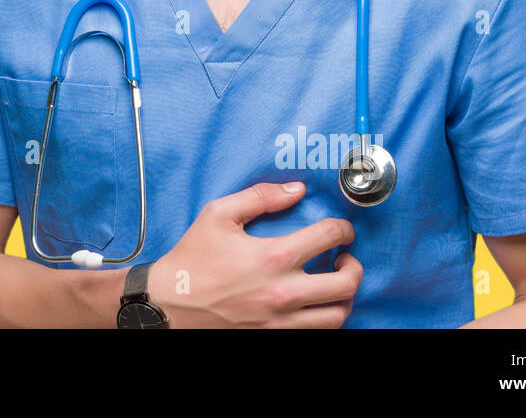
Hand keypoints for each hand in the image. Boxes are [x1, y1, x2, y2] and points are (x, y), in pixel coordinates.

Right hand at [147, 182, 361, 327]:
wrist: (170, 302)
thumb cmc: (192, 258)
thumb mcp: (218, 215)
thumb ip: (260, 197)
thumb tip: (296, 190)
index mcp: (272, 256)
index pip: (329, 237)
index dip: (343, 229)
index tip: (341, 230)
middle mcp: (283, 291)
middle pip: (346, 283)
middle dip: (355, 266)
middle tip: (345, 258)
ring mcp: (280, 319)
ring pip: (337, 315)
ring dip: (345, 297)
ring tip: (335, 283)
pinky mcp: (273, 335)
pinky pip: (317, 332)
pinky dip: (325, 317)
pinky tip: (315, 303)